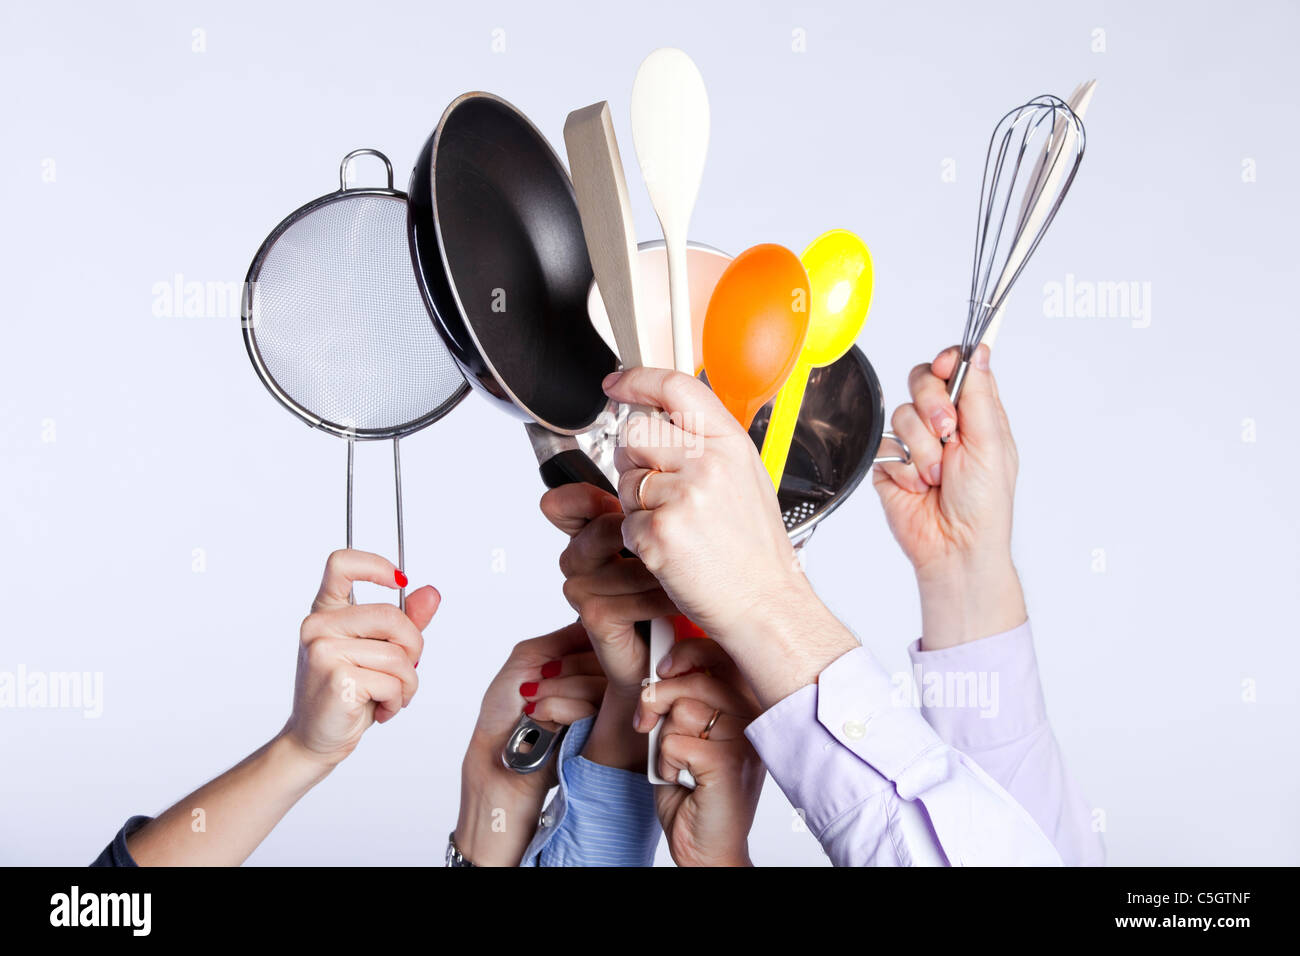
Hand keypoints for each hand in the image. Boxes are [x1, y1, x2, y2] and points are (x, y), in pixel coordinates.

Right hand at [284, 549, 436, 766]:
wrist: (315, 739)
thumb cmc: (348, 692)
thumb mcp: (377, 651)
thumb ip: (405, 621)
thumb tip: (431, 593)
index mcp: (325, 612)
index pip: (340, 563)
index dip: (375, 564)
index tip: (399, 581)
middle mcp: (318, 626)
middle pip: (390, 615)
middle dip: (413, 647)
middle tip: (406, 671)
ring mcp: (323, 651)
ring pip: (397, 655)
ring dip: (408, 682)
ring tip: (391, 696)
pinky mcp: (337, 680)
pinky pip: (393, 682)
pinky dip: (398, 700)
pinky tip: (380, 709)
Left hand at [456, 622, 606, 865]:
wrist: (498, 756)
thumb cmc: (504, 711)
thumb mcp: (527, 658)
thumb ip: (562, 637)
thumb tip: (595, 621)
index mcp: (578, 660)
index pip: (598, 636)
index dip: (580, 643)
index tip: (554, 658)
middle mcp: (595, 680)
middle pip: (602, 656)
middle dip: (563, 670)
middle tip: (533, 688)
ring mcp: (601, 705)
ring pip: (599, 680)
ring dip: (558, 692)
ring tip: (533, 709)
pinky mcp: (602, 730)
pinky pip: (594, 704)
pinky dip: (562, 708)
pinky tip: (542, 719)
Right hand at [541, 483, 674, 698]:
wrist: (669, 648)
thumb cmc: (669, 588)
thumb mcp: (665, 537)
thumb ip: (651, 505)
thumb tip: (658, 470)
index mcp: (588, 532)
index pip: (564, 505)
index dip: (581, 499)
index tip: (617, 505)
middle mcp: (577, 559)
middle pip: (604, 528)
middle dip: (650, 540)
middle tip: (681, 549)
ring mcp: (582, 590)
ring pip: (627, 563)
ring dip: (667, 571)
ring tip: (689, 578)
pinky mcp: (596, 617)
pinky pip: (634, 597)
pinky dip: (665, 599)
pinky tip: (682, 601)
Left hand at [603, 368, 856, 709]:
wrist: (765, 603)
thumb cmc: (753, 549)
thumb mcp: (743, 478)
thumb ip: (704, 443)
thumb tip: (658, 419)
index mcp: (730, 443)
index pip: (676, 387)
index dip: (638, 379)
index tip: (616, 383)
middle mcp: (707, 462)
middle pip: (635, 432)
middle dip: (633, 459)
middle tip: (659, 490)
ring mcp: (682, 496)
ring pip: (624, 478)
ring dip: (636, 502)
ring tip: (677, 525)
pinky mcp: (659, 531)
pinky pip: (623, 520)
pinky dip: (638, 538)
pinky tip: (671, 550)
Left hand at [634, 639, 764, 866]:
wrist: (709, 848)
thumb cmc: (698, 794)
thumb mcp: (689, 735)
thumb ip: (683, 702)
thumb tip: (659, 672)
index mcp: (747, 706)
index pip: (722, 655)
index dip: (688, 653)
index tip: (664, 669)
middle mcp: (752, 719)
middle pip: (695, 680)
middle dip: (658, 698)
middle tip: (647, 721)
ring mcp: (743, 741)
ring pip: (683, 709)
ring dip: (664, 738)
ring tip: (678, 762)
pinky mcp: (727, 763)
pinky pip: (675, 741)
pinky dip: (667, 762)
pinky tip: (682, 779)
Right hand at [872, 344, 1026, 648]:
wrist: (955, 546)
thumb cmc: (984, 504)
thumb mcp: (991, 443)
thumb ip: (980, 394)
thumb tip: (981, 351)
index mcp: (974, 413)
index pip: (955, 368)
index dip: (947, 362)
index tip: (946, 370)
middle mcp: (943, 423)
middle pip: (921, 381)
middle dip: (932, 406)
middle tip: (947, 432)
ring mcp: (914, 442)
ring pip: (900, 415)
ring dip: (921, 448)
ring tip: (936, 474)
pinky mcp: (890, 463)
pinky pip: (883, 446)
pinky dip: (903, 468)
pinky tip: (919, 486)